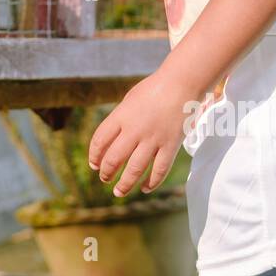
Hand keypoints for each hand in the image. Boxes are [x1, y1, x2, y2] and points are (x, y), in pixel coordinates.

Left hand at [88, 67, 200, 196]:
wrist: (181, 83)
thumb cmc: (154, 89)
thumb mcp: (129, 100)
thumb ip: (119, 119)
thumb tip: (109, 142)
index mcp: (121, 116)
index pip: (100, 141)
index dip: (94, 155)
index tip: (94, 164)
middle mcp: (134, 129)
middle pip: (114, 158)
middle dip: (106, 172)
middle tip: (105, 179)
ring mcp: (153, 139)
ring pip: (135, 169)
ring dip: (125, 184)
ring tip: (118, 192)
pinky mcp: (171, 145)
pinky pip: (159, 170)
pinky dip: (151, 182)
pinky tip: (145, 188)